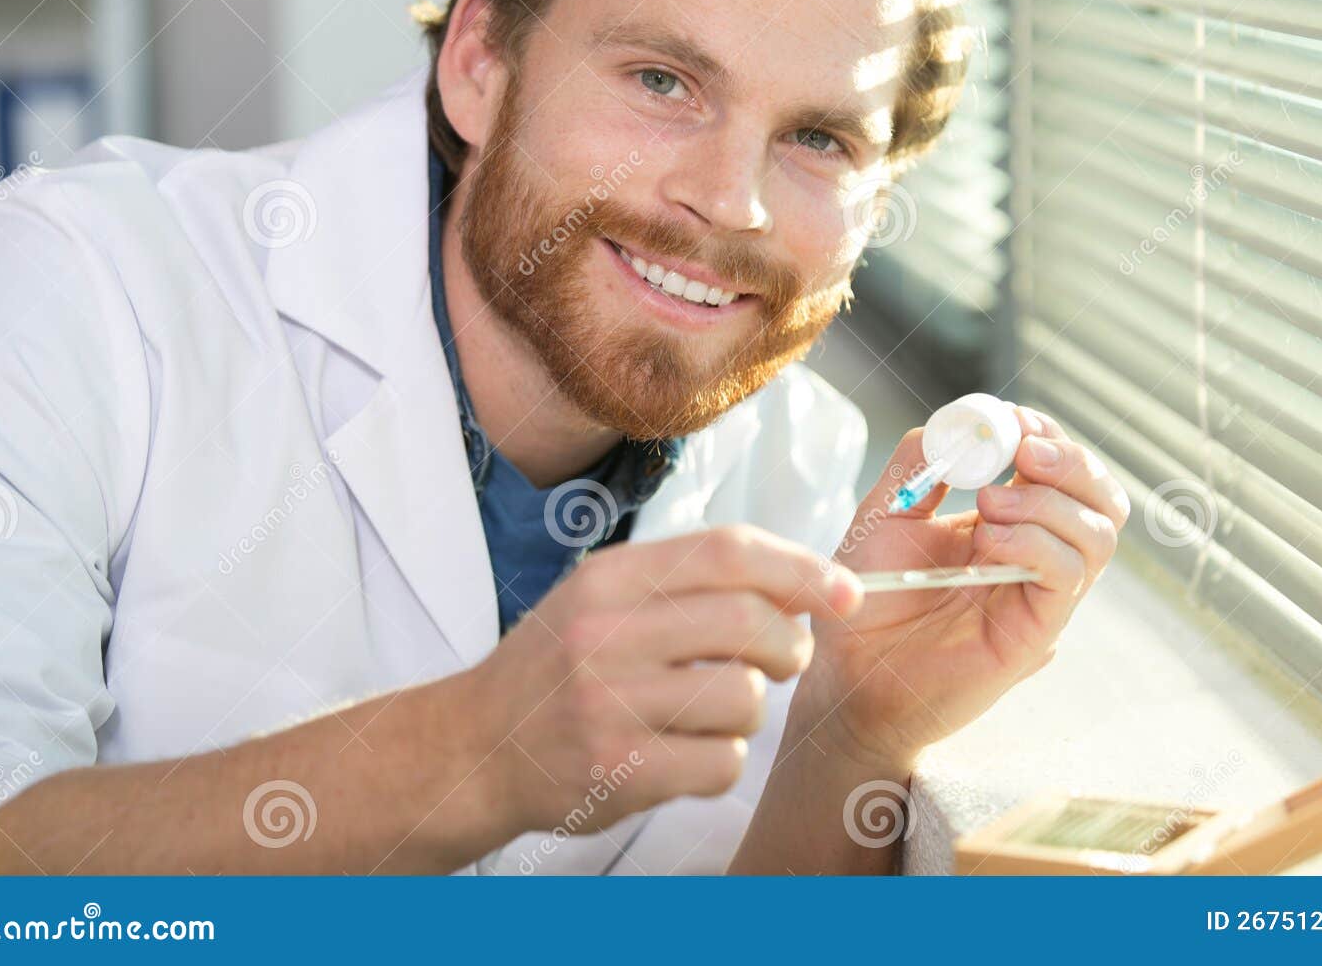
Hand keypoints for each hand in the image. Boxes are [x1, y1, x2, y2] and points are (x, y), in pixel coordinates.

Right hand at [466, 524, 862, 836]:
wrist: (474, 747)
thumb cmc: (560, 667)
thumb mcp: (606, 598)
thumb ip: (691, 582)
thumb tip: (805, 583)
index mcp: (610, 577)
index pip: (729, 552)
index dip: (802, 569)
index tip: (847, 592)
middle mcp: (605, 633)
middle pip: (750, 622)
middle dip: (790, 645)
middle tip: (781, 660)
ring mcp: (608, 704)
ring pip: (744, 698)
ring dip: (750, 711)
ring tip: (710, 713)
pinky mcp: (617, 770)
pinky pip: (721, 763)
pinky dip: (721, 762)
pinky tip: (684, 754)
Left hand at [803, 405, 1128, 766]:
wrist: (852, 674)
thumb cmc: (869, 599)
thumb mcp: (884, 513)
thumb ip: (918, 463)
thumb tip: (959, 424)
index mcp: (1006, 518)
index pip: (1059, 466)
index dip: (1046, 434)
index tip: (1012, 421)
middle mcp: (1034, 552)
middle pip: (1099, 496)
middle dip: (1072, 461)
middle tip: (1023, 452)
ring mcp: (1039, 592)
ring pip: (1098, 534)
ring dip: (1050, 502)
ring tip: (988, 505)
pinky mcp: (1036, 630)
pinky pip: (1068, 577)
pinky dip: (1037, 544)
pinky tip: (991, 541)